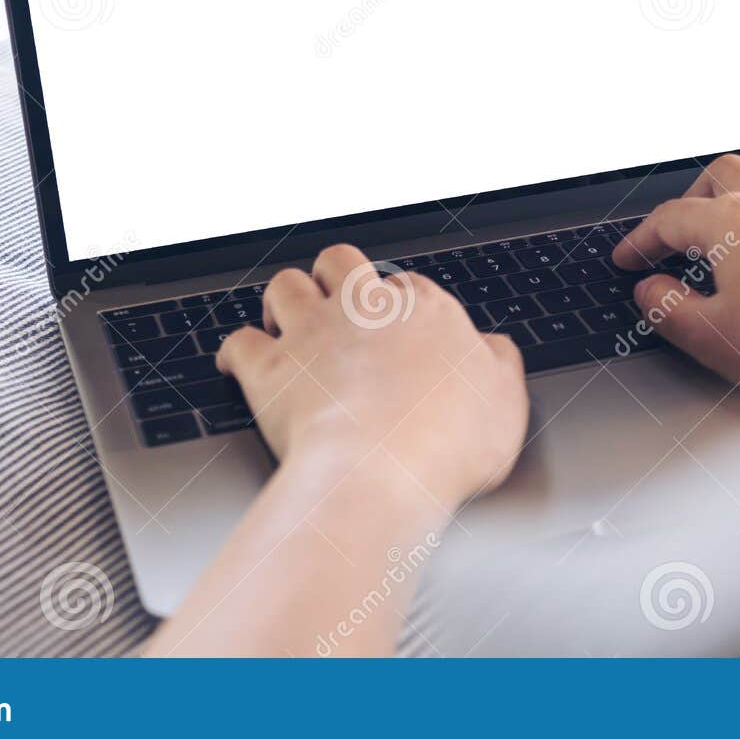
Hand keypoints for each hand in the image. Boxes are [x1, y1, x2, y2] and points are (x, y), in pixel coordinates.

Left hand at [217, 245, 528, 515]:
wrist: (381, 475)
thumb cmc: (446, 445)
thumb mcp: (504, 402)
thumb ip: (498, 365)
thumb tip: (491, 349)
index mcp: (423, 311)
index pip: (406, 286)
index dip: (399, 306)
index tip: (398, 332)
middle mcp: (365, 310)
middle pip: (341, 263)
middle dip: (335, 278)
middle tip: (336, 306)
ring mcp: (312, 334)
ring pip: (286, 286)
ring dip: (284, 302)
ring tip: (286, 323)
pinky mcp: (270, 369)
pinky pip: (239, 342)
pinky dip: (235, 352)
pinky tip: (238, 364)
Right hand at [612, 155, 739, 394]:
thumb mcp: (717, 339)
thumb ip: (671, 309)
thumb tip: (650, 290)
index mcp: (733, 222)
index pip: (669, 219)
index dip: (642, 240)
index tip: (630, 257)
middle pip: (718, 175)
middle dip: (690, 200)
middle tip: (677, 235)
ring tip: (734, 221)